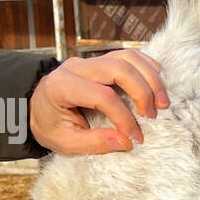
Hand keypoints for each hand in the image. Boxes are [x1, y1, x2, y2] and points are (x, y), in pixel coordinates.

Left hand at [29, 49, 169, 154]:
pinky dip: (147, 67)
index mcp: (61, 86)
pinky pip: (129, 56)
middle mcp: (76, 67)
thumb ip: (94, 143)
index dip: (123, 117)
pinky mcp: (100, 61)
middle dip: (143, 91)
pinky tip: (157, 85)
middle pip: (119, 68)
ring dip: (150, 78)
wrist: (36, 106)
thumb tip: (125, 141)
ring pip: (128, 57)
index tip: (134, 137)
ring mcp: (89, 60)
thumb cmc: (50, 125)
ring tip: (162, 102)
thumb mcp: (64, 143)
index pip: (102, 96)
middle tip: (153, 115)